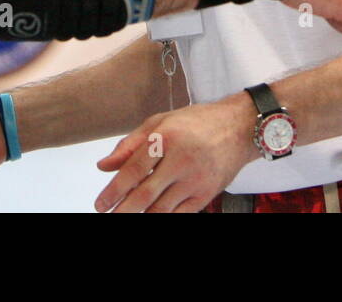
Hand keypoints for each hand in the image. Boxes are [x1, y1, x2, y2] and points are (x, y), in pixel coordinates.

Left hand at [95, 96, 255, 211]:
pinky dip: (164, 219)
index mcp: (166, 138)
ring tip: (128, 216)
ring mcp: (195, 180)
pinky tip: (153, 216)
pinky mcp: (207, 194)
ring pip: (161, 210)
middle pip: (144, 195)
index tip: (100, 204)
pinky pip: (180, 215)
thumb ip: (130, 144)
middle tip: (109, 215)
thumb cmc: (198, 123)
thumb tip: (104, 166)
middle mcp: (181, 160)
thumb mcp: (160, 122)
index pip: (133, 170)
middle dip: (122, 211)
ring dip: (141, 217)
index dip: (113, 191)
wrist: (240, 128)